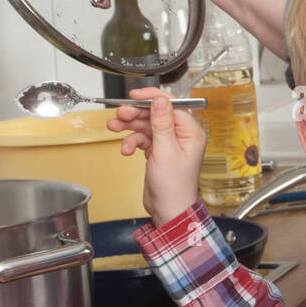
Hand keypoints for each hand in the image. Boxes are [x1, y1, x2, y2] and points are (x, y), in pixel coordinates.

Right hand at [108, 87, 206, 226]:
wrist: (168, 211)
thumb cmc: (174, 188)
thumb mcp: (165, 151)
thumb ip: (162, 124)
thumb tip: (161, 100)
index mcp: (191, 132)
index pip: (172, 105)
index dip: (152, 98)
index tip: (135, 95)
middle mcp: (181, 135)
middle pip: (155, 114)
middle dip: (136, 113)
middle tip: (120, 113)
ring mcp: (169, 143)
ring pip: (146, 125)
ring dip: (129, 126)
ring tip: (114, 126)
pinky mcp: (158, 151)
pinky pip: (142, 138)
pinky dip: (132, 142)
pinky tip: (126, 150)